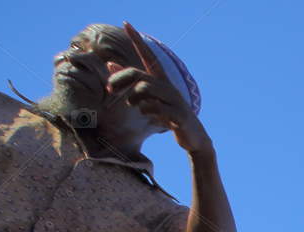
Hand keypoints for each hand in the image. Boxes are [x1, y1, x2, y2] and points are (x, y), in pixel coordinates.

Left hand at [107, 23, 209, 152]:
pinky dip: (146, 111)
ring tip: (134, 105)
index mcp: (162, 80)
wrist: (194, 137)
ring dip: (133, 99)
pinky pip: (154, 107)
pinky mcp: (177, 114)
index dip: (137, 40)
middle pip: (137, 75)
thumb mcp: (149, 97)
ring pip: (144, 90)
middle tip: (109, 89)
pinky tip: (150, 116)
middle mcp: (168, 86)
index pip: (148, 55)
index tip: (126, 23)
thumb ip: (131, 82)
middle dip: (119, 80)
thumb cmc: (169, 114)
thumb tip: (109, 64)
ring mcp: (174, 100)